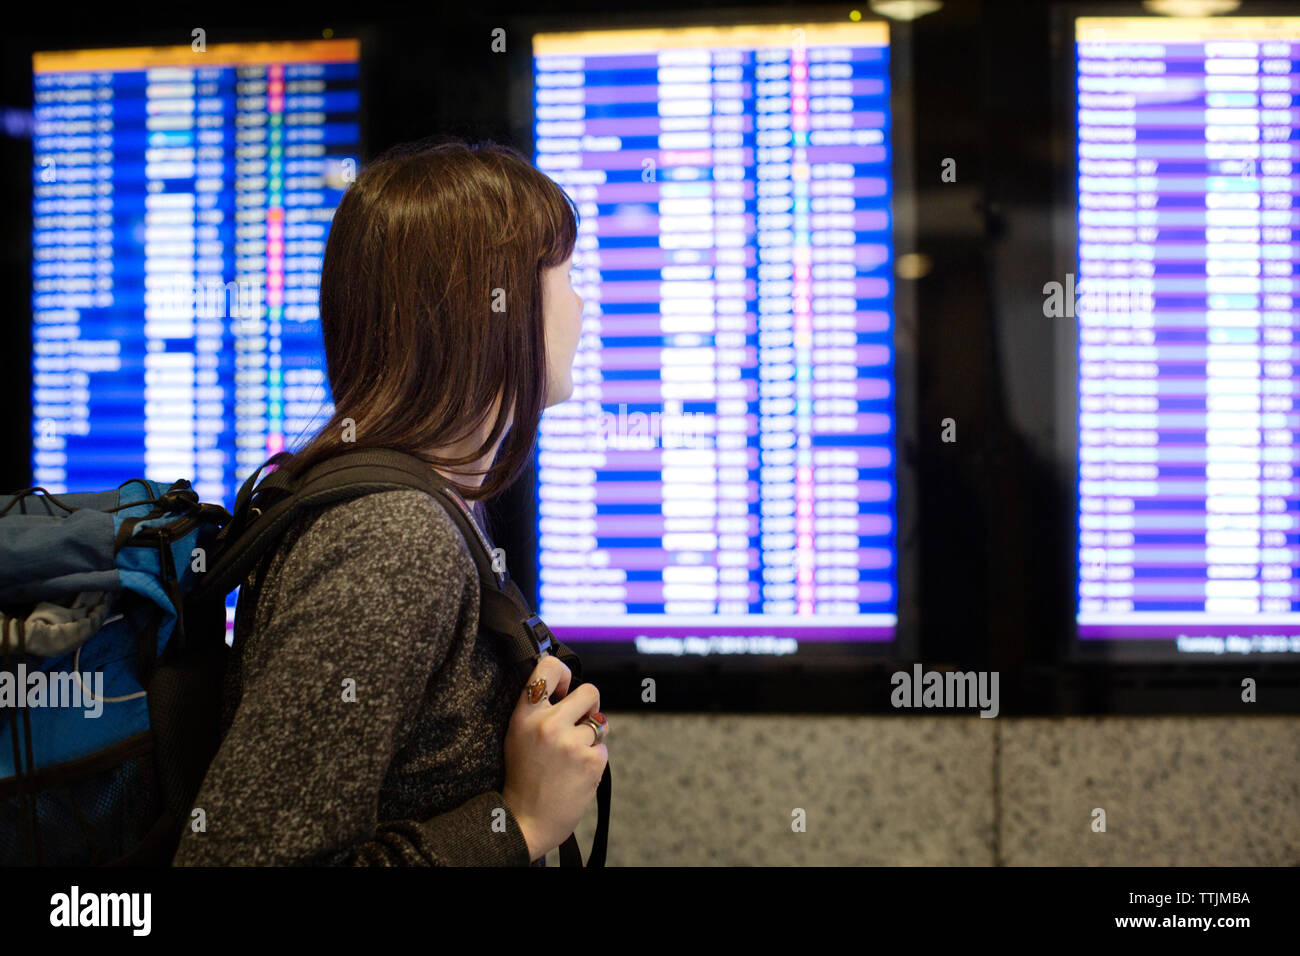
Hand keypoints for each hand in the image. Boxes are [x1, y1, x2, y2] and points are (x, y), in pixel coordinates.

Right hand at [500, 654, 608, 859]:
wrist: (527, 820)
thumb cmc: (524, 776)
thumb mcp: (518, 735)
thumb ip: (539, 710)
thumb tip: (567, 688)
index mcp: (525, 715)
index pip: (548, 668)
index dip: (563, 672)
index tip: (564, 688)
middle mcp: (548, 725)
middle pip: (589, 692)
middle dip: (589, 707)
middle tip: (578, 724)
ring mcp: (572, 743)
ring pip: (599, 724)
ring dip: (590, 738)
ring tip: (569, 759)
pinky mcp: (592, 761)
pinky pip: (603, 748)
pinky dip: (594, 759)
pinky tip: (576, 773)